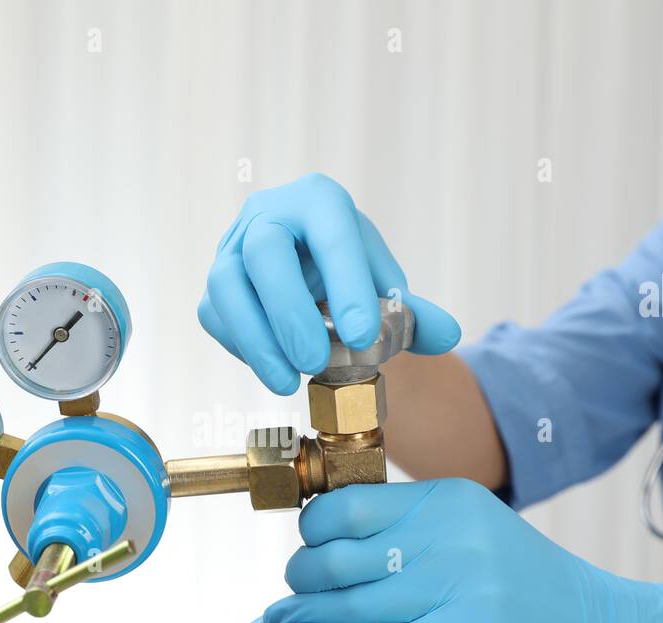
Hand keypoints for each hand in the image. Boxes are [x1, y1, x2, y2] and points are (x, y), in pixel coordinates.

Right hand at [198, 173, 461, 394]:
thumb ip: (415, 314)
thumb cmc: (350, 282)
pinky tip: (272, 369)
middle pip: (265, 252)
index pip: (331, 232)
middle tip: (314, 362)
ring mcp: (232, 247)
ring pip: (227, 284)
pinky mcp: (214, 285)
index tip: (363, 335)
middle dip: (289, 312)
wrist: (310, 280)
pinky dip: (241, 347)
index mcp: (319, 202)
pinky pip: (215, 314)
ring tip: (288, 382)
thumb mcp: (385, 292)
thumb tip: (448, 334)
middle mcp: (268, 214)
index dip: (346, 283)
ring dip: (256, 339)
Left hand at [263, 480, 662, 622]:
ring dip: (302, 616)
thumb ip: (408, 522)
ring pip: (346, 604)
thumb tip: (322, 533)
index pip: (346, 507)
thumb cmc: (523, 578)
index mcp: (449, 500)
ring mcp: (458, 593)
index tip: (307, 546)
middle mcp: (450, 540)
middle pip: (336, 558)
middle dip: (300, 577)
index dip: (311, 530)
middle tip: (296, 590)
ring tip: (285, 621)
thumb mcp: (473, 525)